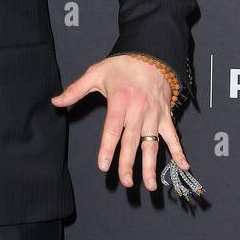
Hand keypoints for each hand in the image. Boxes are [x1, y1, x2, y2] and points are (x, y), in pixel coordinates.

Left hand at [50, 54, 189, 190]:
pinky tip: (184, 166)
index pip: (112, 129)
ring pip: (152, 144)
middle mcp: (139, 111)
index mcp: (121, 101)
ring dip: (151, 165)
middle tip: (125, 182)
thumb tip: (56, 101)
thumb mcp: (96, 73)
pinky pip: (173, 136)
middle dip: (129, 163)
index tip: (103, 166)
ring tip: (149, 185)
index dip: (107, 148)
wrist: (152, 54)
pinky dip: (179, 151)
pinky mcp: (165, 116)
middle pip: (132, 141)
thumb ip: (75, 90)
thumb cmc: (122, 65)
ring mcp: (154, 115)